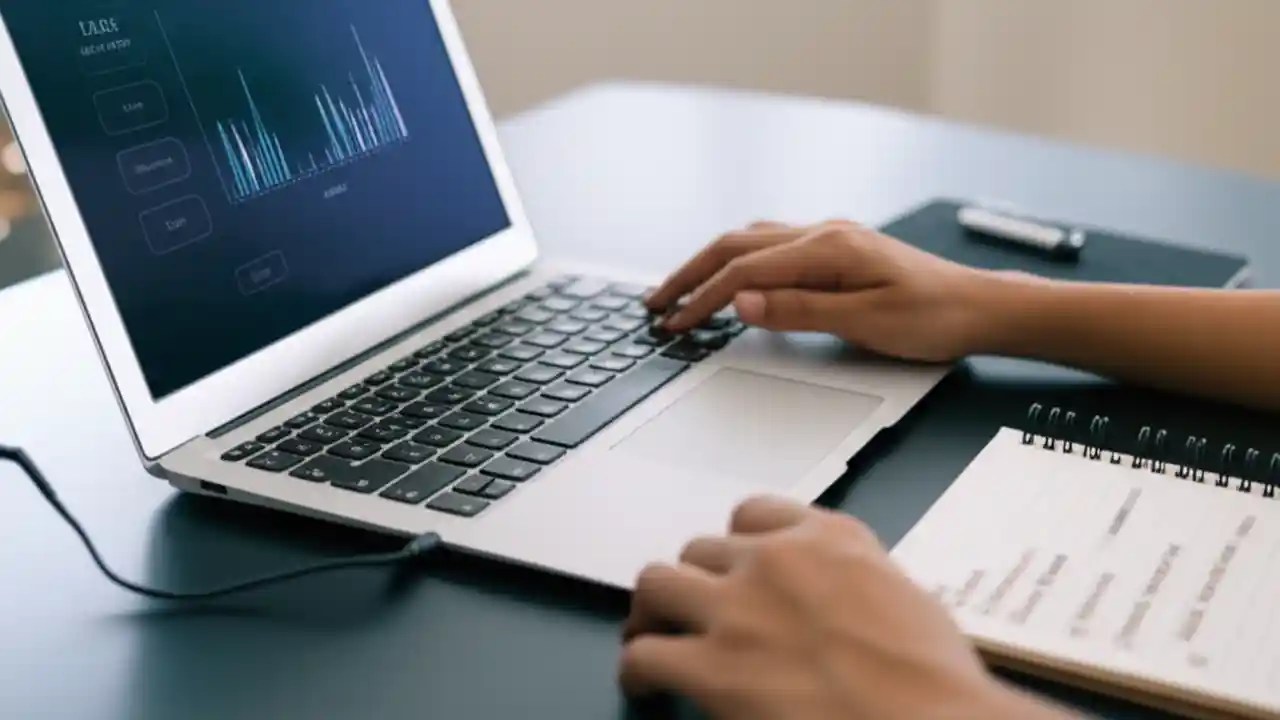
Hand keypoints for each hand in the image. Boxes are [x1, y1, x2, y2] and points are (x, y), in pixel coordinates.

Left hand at [620, 497, 1071, 719]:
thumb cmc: (939, 681)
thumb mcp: (905, 599)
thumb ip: (856, 584)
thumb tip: (839, 607)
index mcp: (829, 538)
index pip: (754, 514)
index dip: (735, 543)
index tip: (733, 564)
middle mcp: (775, 559)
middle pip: (702, 549)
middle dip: (695, 579)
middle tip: (692, 608)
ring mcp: (737, 609)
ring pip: (657, 583)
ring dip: (653, 610)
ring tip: (651, 632)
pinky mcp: (711, 665)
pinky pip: (645, 653)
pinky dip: (637, 667)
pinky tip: (644, 683)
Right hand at [646, 221, 996, 361]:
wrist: (981, 307)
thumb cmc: (934, 318)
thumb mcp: (866, 322)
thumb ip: (799, 310)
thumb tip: (740, 301)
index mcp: (828, 248)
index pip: (744, 271)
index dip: (702, 297)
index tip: (672, 322)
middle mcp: (823, 233)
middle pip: (736, 245)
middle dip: (690, 274)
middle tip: (655, 303)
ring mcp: (829, 238)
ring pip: (751, 241)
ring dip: (710, 264)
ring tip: (680, 290)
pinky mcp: (836, 249)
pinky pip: (771, 247)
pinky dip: (738, 262)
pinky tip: (730, 279)